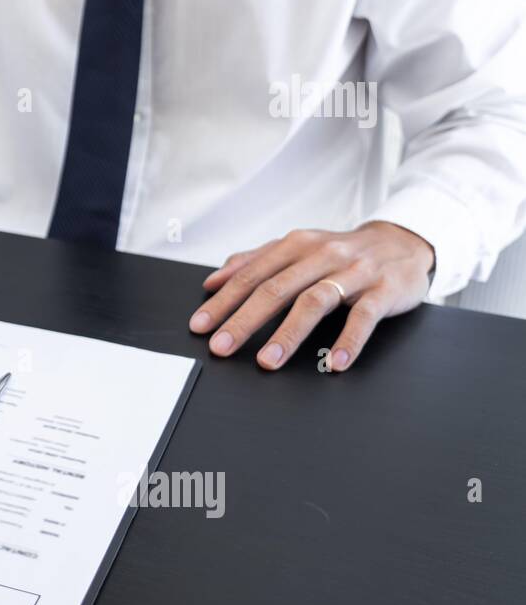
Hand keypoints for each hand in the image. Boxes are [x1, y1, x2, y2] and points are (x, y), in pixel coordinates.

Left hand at [189, 222, 434, 371]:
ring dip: (289, 333)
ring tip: (268, 361)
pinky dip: (349, 340)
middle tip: (222, 347)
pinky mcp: (385, 289)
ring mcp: (354, 271)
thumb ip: (254, 262)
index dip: (223, 302)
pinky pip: (364, 316)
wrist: (404, 241)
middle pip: (276, 289)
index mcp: (295, 245)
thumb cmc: (342, 251)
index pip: (251, 275)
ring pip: (315, 301)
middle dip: (244, 320)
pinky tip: (336, 362)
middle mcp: (322, 255)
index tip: (200, 326)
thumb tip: (212, 281)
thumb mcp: (297, 248)